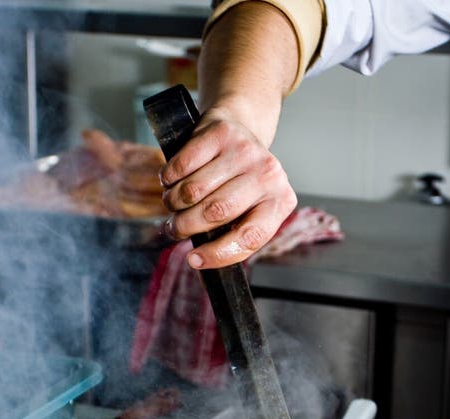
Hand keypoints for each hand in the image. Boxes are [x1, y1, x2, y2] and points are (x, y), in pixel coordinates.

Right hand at [159, 108, 296, 268]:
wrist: (243, 126)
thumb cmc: (241, 181)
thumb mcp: (249, 208)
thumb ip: (233, 233)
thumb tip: (198, 259)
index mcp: (280, 202)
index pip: (249, 238)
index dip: (217, 254)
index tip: (193, 261)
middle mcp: (268, 175)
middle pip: (215, 212)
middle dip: (186, 226)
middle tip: (173, 230)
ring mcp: (246, 151)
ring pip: (194, 190)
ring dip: (173, 203)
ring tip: (172, 204)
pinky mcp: (222, 132)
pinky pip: (182, 165)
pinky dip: (169, 179)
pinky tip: (171, 182)